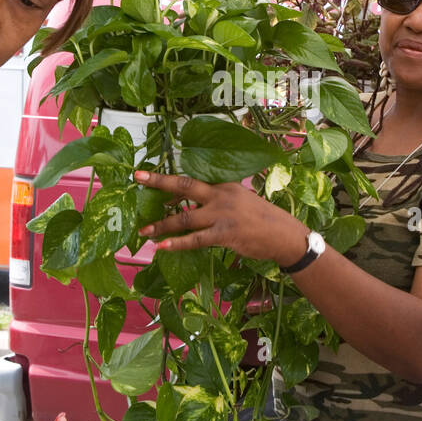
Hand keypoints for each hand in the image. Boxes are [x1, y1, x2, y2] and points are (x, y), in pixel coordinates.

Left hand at [134, 170, 308, 265]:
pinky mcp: (225, 235)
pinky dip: (177, 244)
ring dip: (162, 225)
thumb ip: (219, 200)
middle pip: (184, 187)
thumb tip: (191, 206)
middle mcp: (221, 196)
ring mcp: (222, 215)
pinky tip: (163, 247)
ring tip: (144, 231)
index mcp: (225, 185)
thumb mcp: (242, 200)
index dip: (167, 178)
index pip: (191, 180)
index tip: (145, 173)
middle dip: (158, 182)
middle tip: (136, 179)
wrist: (285, 236)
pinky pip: (195, 240)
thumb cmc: (262, 220)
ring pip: (185, 218)